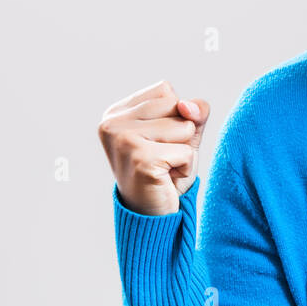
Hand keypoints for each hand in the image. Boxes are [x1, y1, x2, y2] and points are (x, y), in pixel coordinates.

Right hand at [98, 80, 211, 216]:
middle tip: (163, 158)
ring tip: (165, 168)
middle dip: (182, 133)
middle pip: (176, 104)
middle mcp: (112, 123)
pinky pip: (187, 152)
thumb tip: (188, 106)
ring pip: (184, 126)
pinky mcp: (140, 160)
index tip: (158, 141)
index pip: (166, 90)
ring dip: (185, 151)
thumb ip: (194, 111)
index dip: (175, 116)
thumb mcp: (184, 133)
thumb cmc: (166, 171)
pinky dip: (186, 168)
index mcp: (116, 112)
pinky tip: (167, 179)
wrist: (153, 215)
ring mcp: (123, 141)